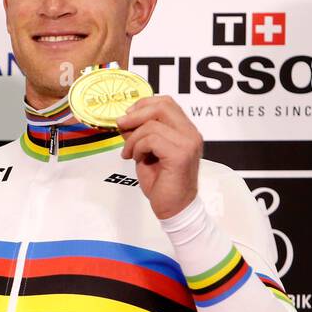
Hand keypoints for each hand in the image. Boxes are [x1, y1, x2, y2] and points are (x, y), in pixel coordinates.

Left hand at [115, 95, 202, 218]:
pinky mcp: (180, 155)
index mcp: (186, 131)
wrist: (174, 208)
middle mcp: (191, 134)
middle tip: (121, 126)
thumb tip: (125, 120)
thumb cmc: (163, 183)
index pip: (167, 103)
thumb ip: (141, 134)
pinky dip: (138, 148)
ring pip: (152, 125)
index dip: (144, 104)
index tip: (128, 114)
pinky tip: (137, 159)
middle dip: (135, 115)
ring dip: (133, 139)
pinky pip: (151, 139)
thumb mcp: (147, 152)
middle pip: (162, 106)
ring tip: (130, 153)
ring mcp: (188, 143)